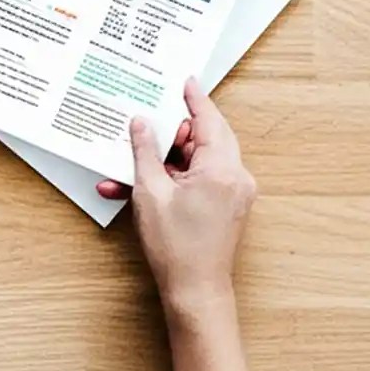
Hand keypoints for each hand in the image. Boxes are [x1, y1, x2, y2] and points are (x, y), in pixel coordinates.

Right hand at [97, 78, 256, 310]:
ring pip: (199, 159)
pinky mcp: (227, 205)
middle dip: (173, 131)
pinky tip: (144, 185)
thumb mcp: (149, 192)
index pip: (208, 120)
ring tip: (134, 165)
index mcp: (221, 169)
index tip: (185, 80)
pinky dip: (174, 178)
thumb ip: (144, 152)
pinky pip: (200, 178)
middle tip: (148, 124)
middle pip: (206, 137)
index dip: (194, 99)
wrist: (194, 289)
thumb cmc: (175, 246)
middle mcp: (235, 177)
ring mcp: (234, 192)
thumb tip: (140, 123)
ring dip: (167, 159)